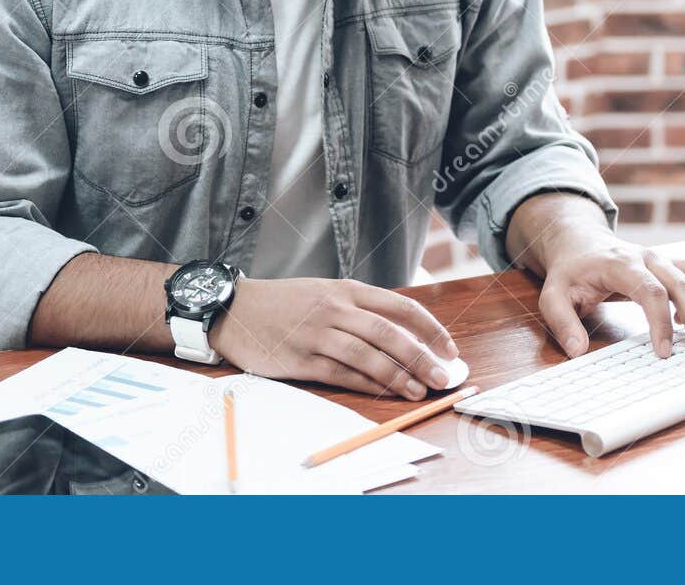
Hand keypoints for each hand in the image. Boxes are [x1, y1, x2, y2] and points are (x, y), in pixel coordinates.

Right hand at [208, 277, 459, 399]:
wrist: (235, 310)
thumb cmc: (285, 303)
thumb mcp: (325, 292)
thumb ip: (360, 309)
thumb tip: (404, 336)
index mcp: (347, 290)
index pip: (401, 307)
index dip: (430, 329)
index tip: (449, 349)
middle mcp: (336, 309)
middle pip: (390, 334)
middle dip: (422, 357)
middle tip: (443, 376)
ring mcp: (318, 334)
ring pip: (369, 356)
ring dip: (399, 376)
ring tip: (420, 391)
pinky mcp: (302, 359)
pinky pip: (343, 373)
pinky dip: (369, 385)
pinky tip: (387, 394)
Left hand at [506, 193, 684, 359]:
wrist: (579, 242)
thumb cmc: (570, 272)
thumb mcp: (553, 294)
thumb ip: (561, 321)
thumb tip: (576, 349)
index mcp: (620, 264)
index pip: (650, 291)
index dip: (661, 322)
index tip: (664, 352)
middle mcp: (647, 257)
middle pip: (681, 283)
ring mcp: (662, 258)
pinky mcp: (670, 264)